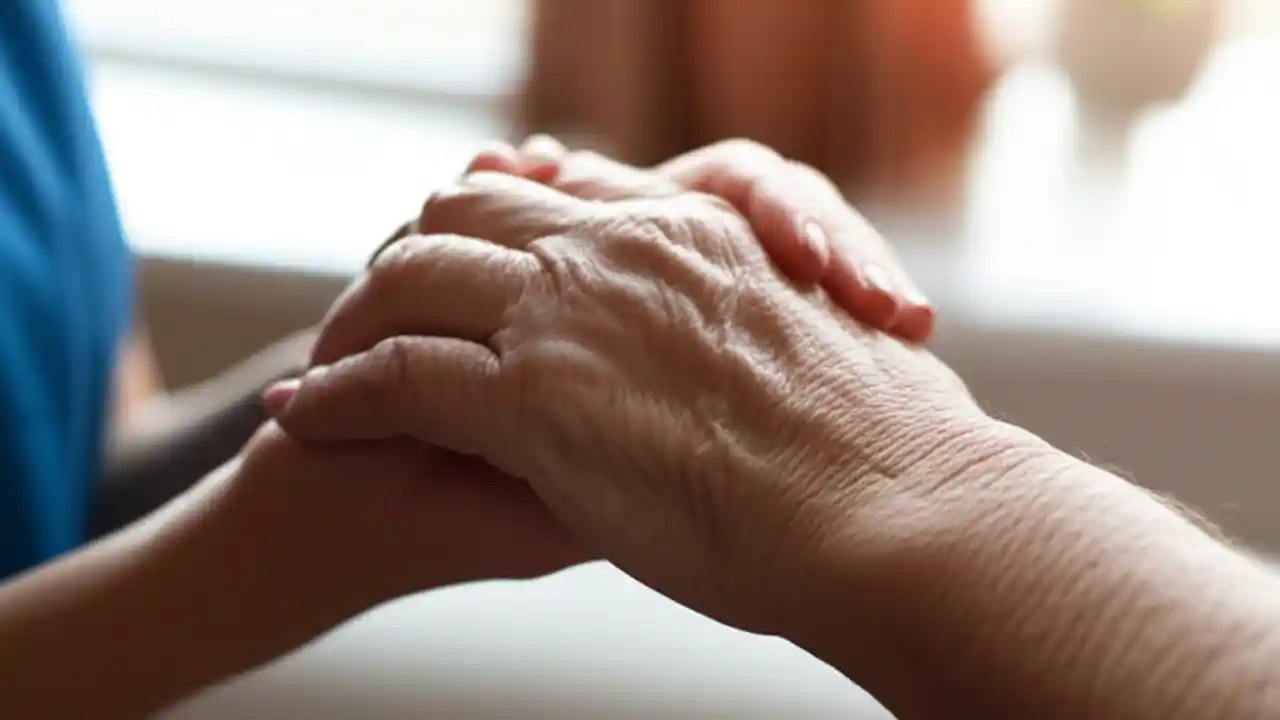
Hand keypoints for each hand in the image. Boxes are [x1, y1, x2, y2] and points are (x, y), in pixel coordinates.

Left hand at [268, 171, 987, 637]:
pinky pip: (393, 372)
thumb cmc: (887, 457)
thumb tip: (769, 360)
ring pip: (414, 271)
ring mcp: (574, 312)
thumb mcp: (825, 355)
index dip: (496, 219)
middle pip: (470, 208)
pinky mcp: (532, 394)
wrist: (897, 507)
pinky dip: (338, 392)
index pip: (562, 192)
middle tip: (373, 309)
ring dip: (357, 316)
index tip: (461, 256)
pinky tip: (308, 419)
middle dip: (413, 253)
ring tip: (324, 362)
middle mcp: (625, 248)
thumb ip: (768, 331)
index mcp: (695, 231)